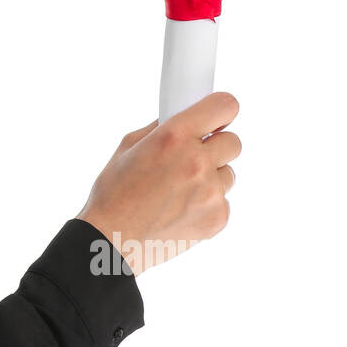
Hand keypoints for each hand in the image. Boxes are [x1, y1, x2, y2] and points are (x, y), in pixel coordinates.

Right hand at [76, 92, 240, 275]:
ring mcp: (211, 192)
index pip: (224, 106)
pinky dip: (208, 203)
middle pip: (233, 141)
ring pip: (228, 172)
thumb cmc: (114, 194)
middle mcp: (197, 161)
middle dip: (215, 146)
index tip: (216, 117)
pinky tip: (181, 209)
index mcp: (174, 137)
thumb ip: (160, 128)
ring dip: (212, 176)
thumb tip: (181, 116)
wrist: (113, 240)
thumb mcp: (128, 147)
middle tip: (192, 157)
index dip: (221, 110)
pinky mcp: (217, 218)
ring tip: (180, 189)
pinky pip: (223, 200)